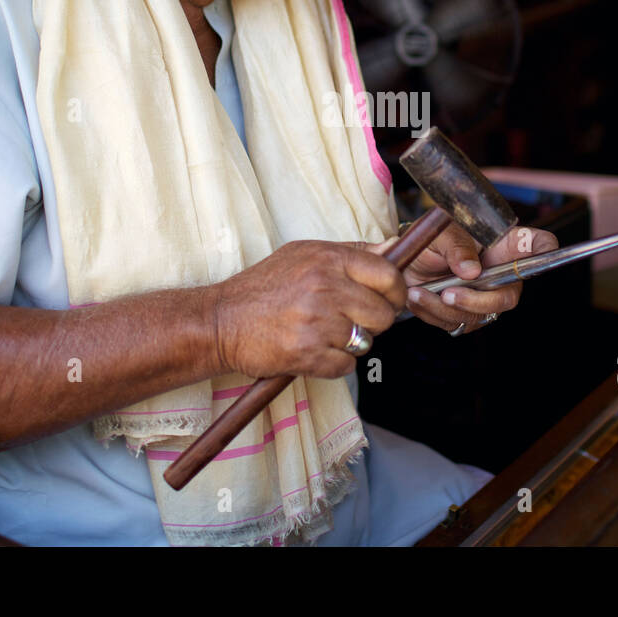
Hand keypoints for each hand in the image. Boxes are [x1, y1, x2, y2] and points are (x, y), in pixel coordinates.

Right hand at [211, 241, 403, 378]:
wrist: (221, 320)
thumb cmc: (264, 287)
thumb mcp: (304, 254)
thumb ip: (351, 253)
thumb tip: (394, 250)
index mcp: (327, 258)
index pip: (388, 275)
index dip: (396, 291)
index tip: (389, 299)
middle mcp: (325, 287)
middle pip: (384, 314)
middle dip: (374, 322)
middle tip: (352, 321)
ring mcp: (316, 322)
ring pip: (367, 342)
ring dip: (352, 343)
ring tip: (326, 335)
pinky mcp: (307, 354)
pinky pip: (346, 366)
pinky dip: (335, 364)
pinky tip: (315, 351)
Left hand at [381, 224, 558, 335]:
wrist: (405, 262)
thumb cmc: (431, 241)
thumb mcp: (440, 234)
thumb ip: (456, 247)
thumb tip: (470, 271)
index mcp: (503, 245)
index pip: (537, 244)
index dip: (545, 249)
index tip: (543, 249)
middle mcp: (501, 274)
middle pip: (509, 297)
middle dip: (477, 301)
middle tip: (449, 294)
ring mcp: (485, 297)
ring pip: (480, 316)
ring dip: (448, 308)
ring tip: (420, 292)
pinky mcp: (466, 315)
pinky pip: (456, 324)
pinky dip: (433, 313)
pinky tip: (418, 297)